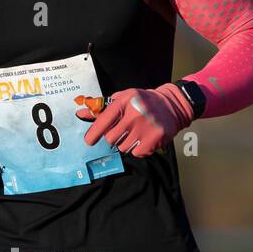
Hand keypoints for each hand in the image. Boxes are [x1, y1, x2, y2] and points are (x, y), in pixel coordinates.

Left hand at [75, 83, 192, 157]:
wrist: (172, 105)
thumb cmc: (142, 102)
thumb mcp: (123, 98)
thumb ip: (102, 108)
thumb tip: (81, 114)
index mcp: (125, 101)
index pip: (103, 120)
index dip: (94, 133)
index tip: (89, 141)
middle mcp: (135, 113)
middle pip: (111, 138)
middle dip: (113, 137)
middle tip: (123, 131)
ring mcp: (146, 127)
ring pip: (123, 147)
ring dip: (126, 144)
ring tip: (136, 133)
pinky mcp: (155, 139)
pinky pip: (136, 153)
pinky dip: (137, 149)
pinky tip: (144, 139)